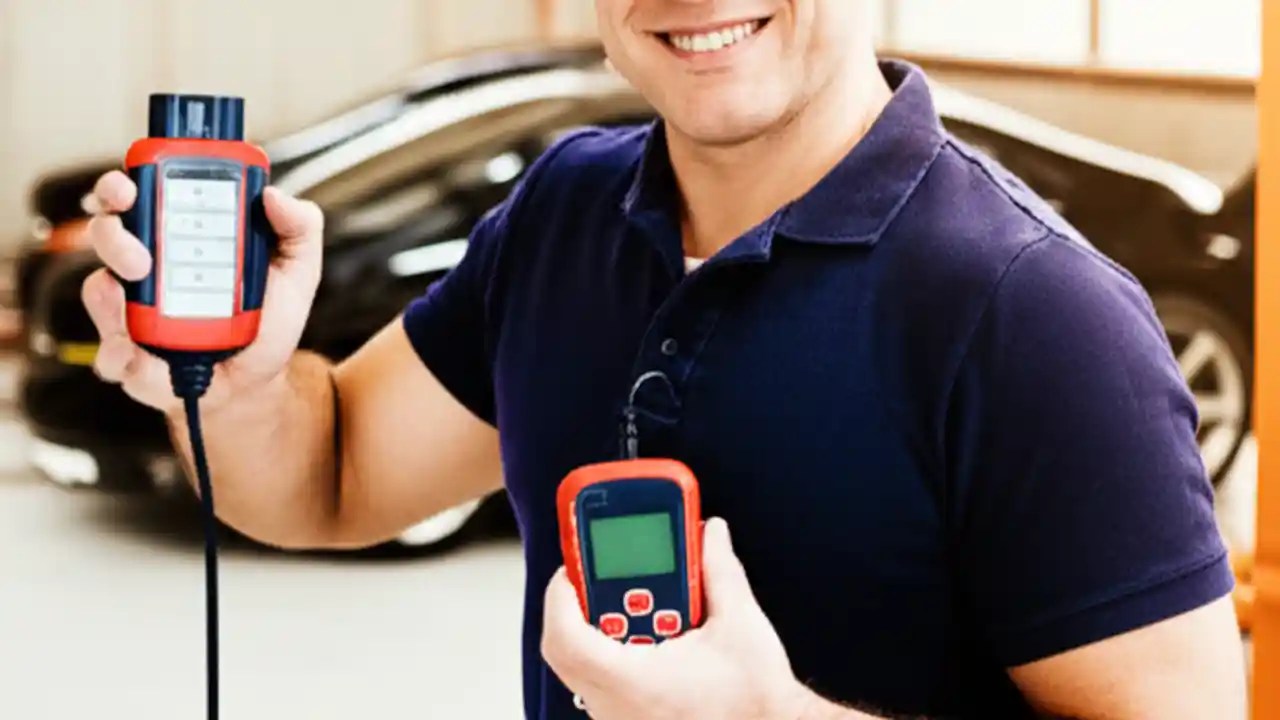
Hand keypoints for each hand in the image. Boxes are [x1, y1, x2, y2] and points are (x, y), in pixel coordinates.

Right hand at [80, 170, 323, 414]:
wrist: (261, 381)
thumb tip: (275, 196)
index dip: (123, 186)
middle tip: (142, 255)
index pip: (140, 198)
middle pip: (107, 233)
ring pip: (99, 288)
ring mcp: (133, 312)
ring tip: (138, 296)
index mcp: (181, 237)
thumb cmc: (269, 319)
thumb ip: (298, 227)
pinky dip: (117, 353)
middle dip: (112, 233)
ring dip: (109, 290)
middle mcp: (149, 268)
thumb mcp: (297, 269)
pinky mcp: (131, 357)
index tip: (130, 185)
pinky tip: (134, 352)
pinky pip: (109, 354)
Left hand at [542, 518, 810, 719]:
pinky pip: (601, 686)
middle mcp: (615, 708)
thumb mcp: (740, 625)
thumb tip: (711, 535)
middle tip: (603, 575)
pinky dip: (614, 655)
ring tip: (637, 602)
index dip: (560, 595)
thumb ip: (720, 572)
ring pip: (583, 670)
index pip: (564, 636)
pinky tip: (650, 635)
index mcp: (631, 682)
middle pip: (566, 650)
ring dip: (599, 630)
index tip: (574, 566)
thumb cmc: (756, 702)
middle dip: (581, 605)